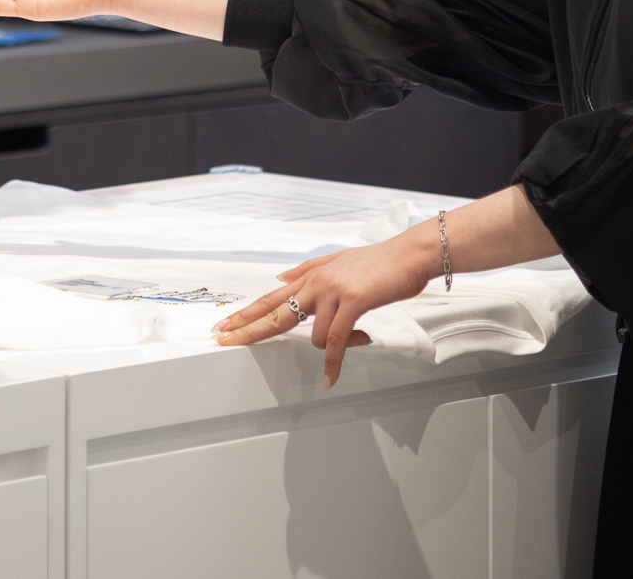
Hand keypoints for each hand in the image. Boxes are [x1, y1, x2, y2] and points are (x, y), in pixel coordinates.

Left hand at [213, 228, 435, 386]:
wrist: (408, 254)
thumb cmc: (378, 261)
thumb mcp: (336, 260)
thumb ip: (307, 270)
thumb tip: (281, 277)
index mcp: (311, 276)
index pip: (270, 298)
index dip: (245, 313)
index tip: (224, 325)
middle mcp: (316, 283)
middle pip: (274, 313)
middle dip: (247, 329)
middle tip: (224, 341)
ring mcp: (333, 292)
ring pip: (313, 334)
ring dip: (331, 349)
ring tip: (358, 338)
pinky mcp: (352, 302)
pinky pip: (336, 340)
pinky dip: (334, 362)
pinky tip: (331, 378)